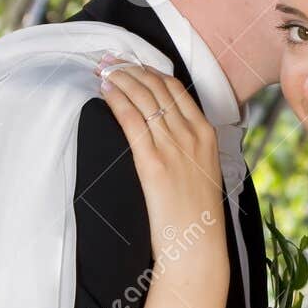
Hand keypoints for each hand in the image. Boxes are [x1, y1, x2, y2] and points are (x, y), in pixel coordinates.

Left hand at [96, 59, 226, 274]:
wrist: (197, 247)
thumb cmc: (196, 218)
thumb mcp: (200, 174)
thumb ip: (187, 150)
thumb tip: (164, 135)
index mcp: (206, 134)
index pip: (175, 89)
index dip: (149, 71)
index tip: (129, 64)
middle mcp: (192, 135)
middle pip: (157, 87)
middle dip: (129, 68)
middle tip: (107, 60)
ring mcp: (174, 147)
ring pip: (143, 97)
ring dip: (119, 78)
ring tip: (101, 70)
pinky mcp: (154, 162)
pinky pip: (132, 120)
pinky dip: (117, 100)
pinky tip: (104, 91)